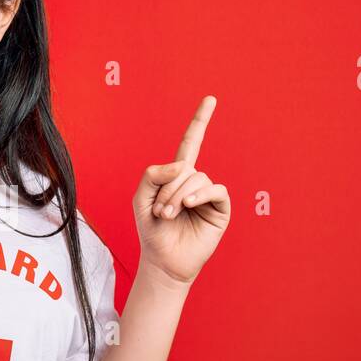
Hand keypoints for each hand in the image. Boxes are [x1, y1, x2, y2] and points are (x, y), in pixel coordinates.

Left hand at [132, 95, 230, 287]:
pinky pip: (215, 190)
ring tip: (169, 215)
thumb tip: (182, 165)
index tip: (211, 99)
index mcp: (178, 176)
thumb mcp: (140, 198)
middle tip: (161, 211)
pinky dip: (200, 195)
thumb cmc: (151, 230)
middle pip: (186, 167)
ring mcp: (209, 195)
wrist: (163, 261)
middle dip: (169, 188)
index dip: (200, 121)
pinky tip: (189, 206)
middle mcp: (196, 182)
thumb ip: (153, 175)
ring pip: (198, 178)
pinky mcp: (220, 209)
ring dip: (179, 196)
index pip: (191, 143)